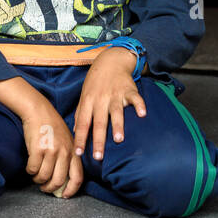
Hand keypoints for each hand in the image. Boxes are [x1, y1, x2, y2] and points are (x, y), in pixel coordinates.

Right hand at [22, 102, 83, 197]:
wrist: (38, 110)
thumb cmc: (51, 125)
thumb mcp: (67, 139)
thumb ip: (68, 155)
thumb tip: (64, 177)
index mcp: (73, 151)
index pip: (77, 177)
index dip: (71, 190)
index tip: (64, 196)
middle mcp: (64, 152)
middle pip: (58, 180)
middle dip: (50, 188)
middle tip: (44, 188)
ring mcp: (51, 151)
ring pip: (44, 176)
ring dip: (38, 180)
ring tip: (35, 177)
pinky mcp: (37, 149)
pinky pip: (32, 169)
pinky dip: (30, 172)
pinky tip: (29, 168)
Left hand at [73, 46, 146, 162]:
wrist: (110, 61)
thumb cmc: (96, 83)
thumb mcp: (84, 96)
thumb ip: (81, 114)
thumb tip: (75, 132)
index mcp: (88, 102)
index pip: (82, 123)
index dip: (80, 139)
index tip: (78, 153)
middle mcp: (101, 100)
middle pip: (99, 122)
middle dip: (98, 140)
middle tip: (98, 156)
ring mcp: (115, 94)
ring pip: (116, 112)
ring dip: (117, 125)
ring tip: (118, 140)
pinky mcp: (129, 90)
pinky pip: (135, 98)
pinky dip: (139, 105)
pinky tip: (142, 114)